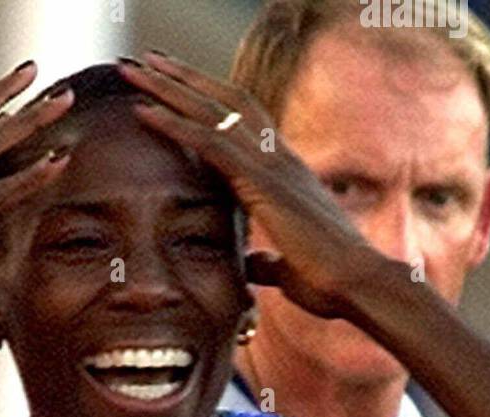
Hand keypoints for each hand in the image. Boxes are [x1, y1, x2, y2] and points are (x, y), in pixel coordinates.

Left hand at [118, 51, 372, 319]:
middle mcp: (279, 158)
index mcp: (286, 174)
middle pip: (226, 101)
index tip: (177, 89)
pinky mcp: (262, 181)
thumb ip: (266, 260)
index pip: (244, 123)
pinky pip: (210, 142)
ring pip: (213, 110)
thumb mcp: (288, 268)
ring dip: (169, 87)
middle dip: (184, 79)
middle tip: (147, 60)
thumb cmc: (330, 282)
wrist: (356, 284)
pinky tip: (144, 111)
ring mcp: (271, 165)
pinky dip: (174, 124)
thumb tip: (253, 263)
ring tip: (133, 68)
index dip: (209, 102)